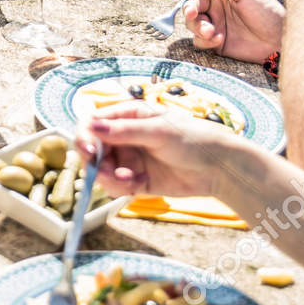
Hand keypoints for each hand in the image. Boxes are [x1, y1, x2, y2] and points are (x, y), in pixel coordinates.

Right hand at [72, 102, 249, 200]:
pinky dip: (121, 187)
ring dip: (110, 178)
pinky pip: (115, 186)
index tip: (87, 151)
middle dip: (97, 163)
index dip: (84, 136)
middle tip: (108, 173)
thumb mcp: (159, 132)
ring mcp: (128, 159)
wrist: (219, 169)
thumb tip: (92, 126)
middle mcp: (124, 137)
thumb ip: (125, 131)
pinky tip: (138, 184)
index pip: (92, 124)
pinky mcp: (135, 180)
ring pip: (101, 171)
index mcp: (127, 117)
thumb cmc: (194, 139)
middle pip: (92, 150)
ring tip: (130, 180)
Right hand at [180, 0, 284, 61]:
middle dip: (189, 9)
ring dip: (198, 27)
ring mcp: (215, 24)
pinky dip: (205, 41)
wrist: (278, 41)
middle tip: (193, 14)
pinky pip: (199, 40)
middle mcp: (216, 7)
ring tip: (211, 32)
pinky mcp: (215, 41)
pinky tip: (219, 39)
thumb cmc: (268, 13)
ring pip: (192, 23)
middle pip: (190, 4)